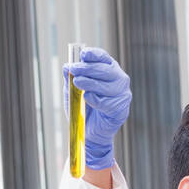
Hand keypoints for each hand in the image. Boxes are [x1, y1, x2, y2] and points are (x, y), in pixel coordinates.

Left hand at [63, 47, 130, 169]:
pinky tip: (87, 98)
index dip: (94, 54)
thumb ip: (70, 80)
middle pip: (105, 70)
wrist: (91, 133)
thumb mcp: (73, 92)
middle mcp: (119, 80)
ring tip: (77, 82)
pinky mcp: (121, 110)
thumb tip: (66, 67)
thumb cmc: (84, 109)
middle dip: (88, 68)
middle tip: (74, 69)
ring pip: (107, 85)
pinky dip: (96, 99)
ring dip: (90, 82)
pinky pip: (107, 103)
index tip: (82, 54)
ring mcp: (123, 95)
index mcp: (109, 70)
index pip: (104, 58)